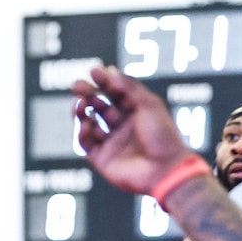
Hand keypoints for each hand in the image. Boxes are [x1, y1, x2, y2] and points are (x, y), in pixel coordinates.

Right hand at [73, 69, 203, 199]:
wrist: (164, 169)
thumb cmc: (163, 136)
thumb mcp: (149, 104)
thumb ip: (128, 87)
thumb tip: (109, 71)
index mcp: (136, 114)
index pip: (115, 94)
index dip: (104, 82)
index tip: (93, 71)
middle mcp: (123, 128)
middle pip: (99, 106)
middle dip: (88, 94)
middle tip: (77, 86)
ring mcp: (112, 143)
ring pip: (89, 123)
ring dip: (82, 112)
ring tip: (80, 104)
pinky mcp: (102, 159)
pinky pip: (85, 143)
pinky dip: (82, 132)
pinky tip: (87, 124)